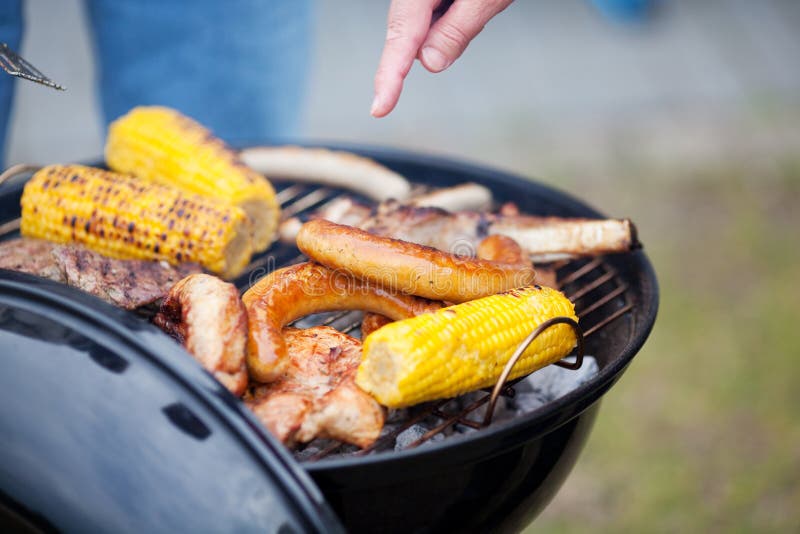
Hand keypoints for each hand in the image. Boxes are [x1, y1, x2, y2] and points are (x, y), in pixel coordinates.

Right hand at [371, 0, 513, 117]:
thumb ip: (458, 29)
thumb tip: (429, 64)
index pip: (402, 37)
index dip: (389, 76)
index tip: (380, 108)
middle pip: (406, 29)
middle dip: (425, 45)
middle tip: (459, 26)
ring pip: (421, 22)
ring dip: (446, 27)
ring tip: (476, 3)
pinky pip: (432, 10)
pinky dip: (449, 17)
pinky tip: (470, 3)